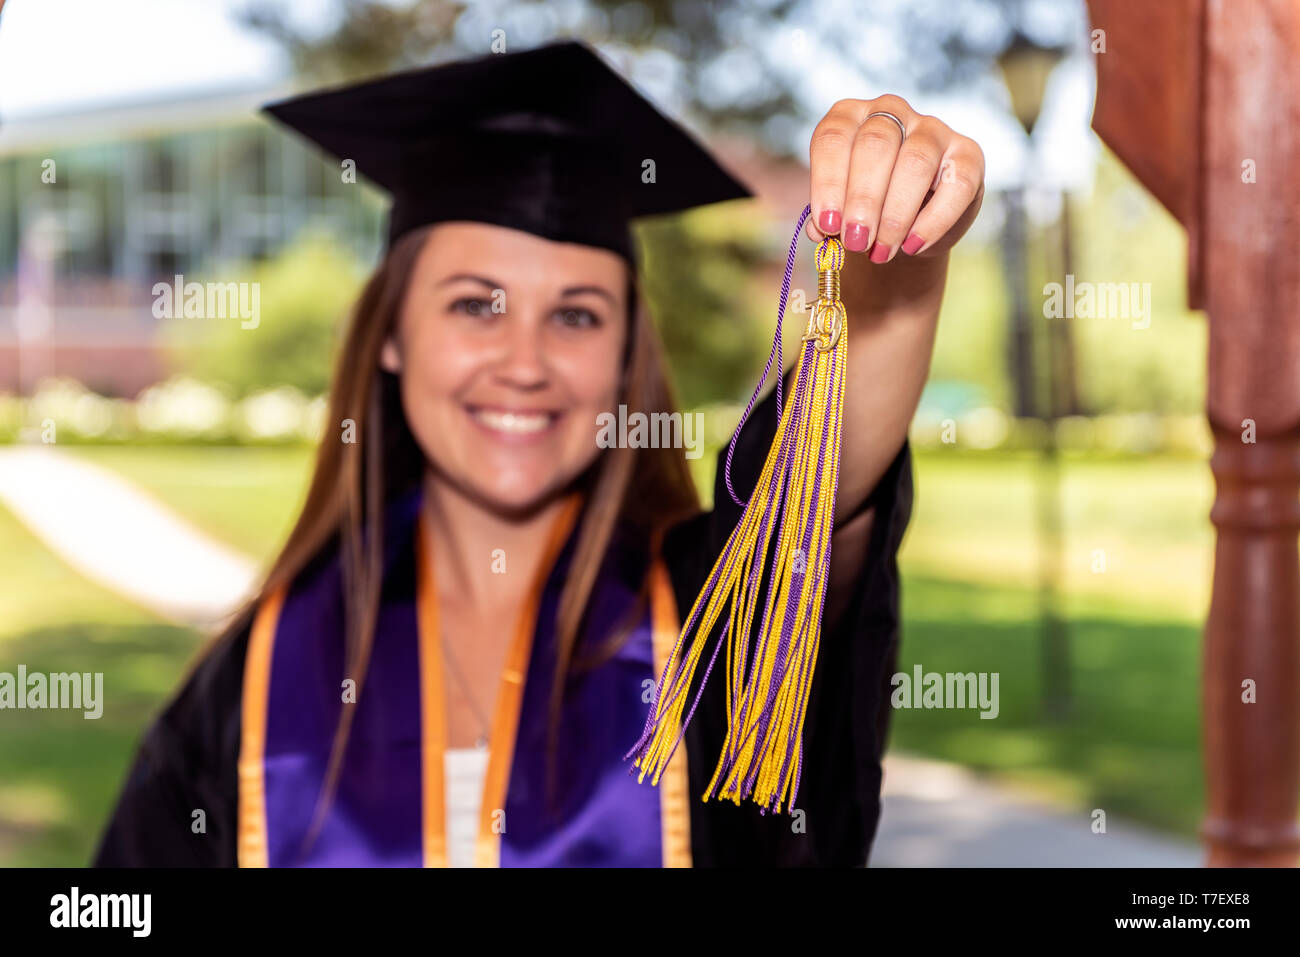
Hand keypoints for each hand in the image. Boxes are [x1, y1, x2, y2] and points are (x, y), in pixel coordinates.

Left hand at [806, 94, 984, 262]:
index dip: (828, 183)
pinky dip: (933, 221)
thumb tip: (821, 231)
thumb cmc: (865, 212)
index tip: (828, 226)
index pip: (834, 138)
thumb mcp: (841, 213)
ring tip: (881, 251)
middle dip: (863, 200)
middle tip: (856, 241)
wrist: (907, 227)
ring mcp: (932, 129)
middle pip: (875, 145)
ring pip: (915, 161)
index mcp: (849, 116)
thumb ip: (829, 218)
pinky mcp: (968, 154)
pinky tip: (912, 246)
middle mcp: (890, 112)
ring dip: (895, 214)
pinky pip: (957, 184)